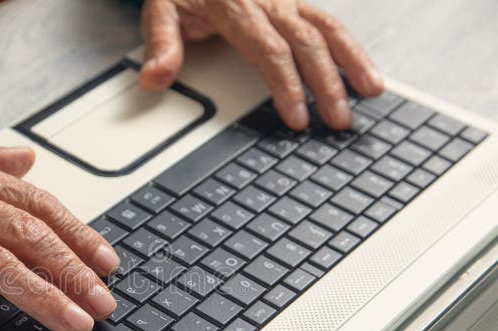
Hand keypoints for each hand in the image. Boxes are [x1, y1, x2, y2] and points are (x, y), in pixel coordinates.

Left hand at [138, 0, 384, 129]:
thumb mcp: (160, 9)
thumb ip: (160, 45)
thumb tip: (155, 79)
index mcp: (237, 7)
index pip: (270, 51)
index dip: (287, 86)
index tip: (297, 117)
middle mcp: (269, 2)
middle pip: (307, 44)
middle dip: (327, 84)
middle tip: (338, 121)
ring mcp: (286, 0)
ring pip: (328, 29)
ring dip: (352, 62)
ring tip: (372, 92)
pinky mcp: (295, 2)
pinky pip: (328, 22)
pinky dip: (349, 47)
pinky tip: (364, 70)